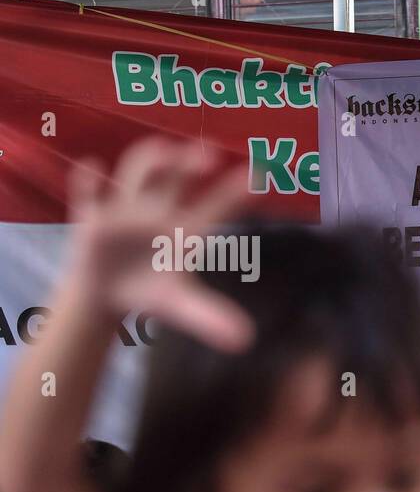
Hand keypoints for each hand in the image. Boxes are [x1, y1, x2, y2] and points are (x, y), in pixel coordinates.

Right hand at [65, 137, 254, 352]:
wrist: (106, 292)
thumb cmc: (150, 291)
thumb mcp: (179, 306)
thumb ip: (210, 318)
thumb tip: (245, 341)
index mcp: (186, 229)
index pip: (216, 206)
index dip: (235, 193)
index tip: (258, 175)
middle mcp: (159, 210)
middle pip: (178, 177)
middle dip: (189, 162)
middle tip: (208, 154)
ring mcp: (125, 208)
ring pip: (138, 173)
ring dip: (150, 161)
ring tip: (164, 150)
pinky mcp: (92, 215)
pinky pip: (89, 193)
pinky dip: (89, 181)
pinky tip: (93, 168)